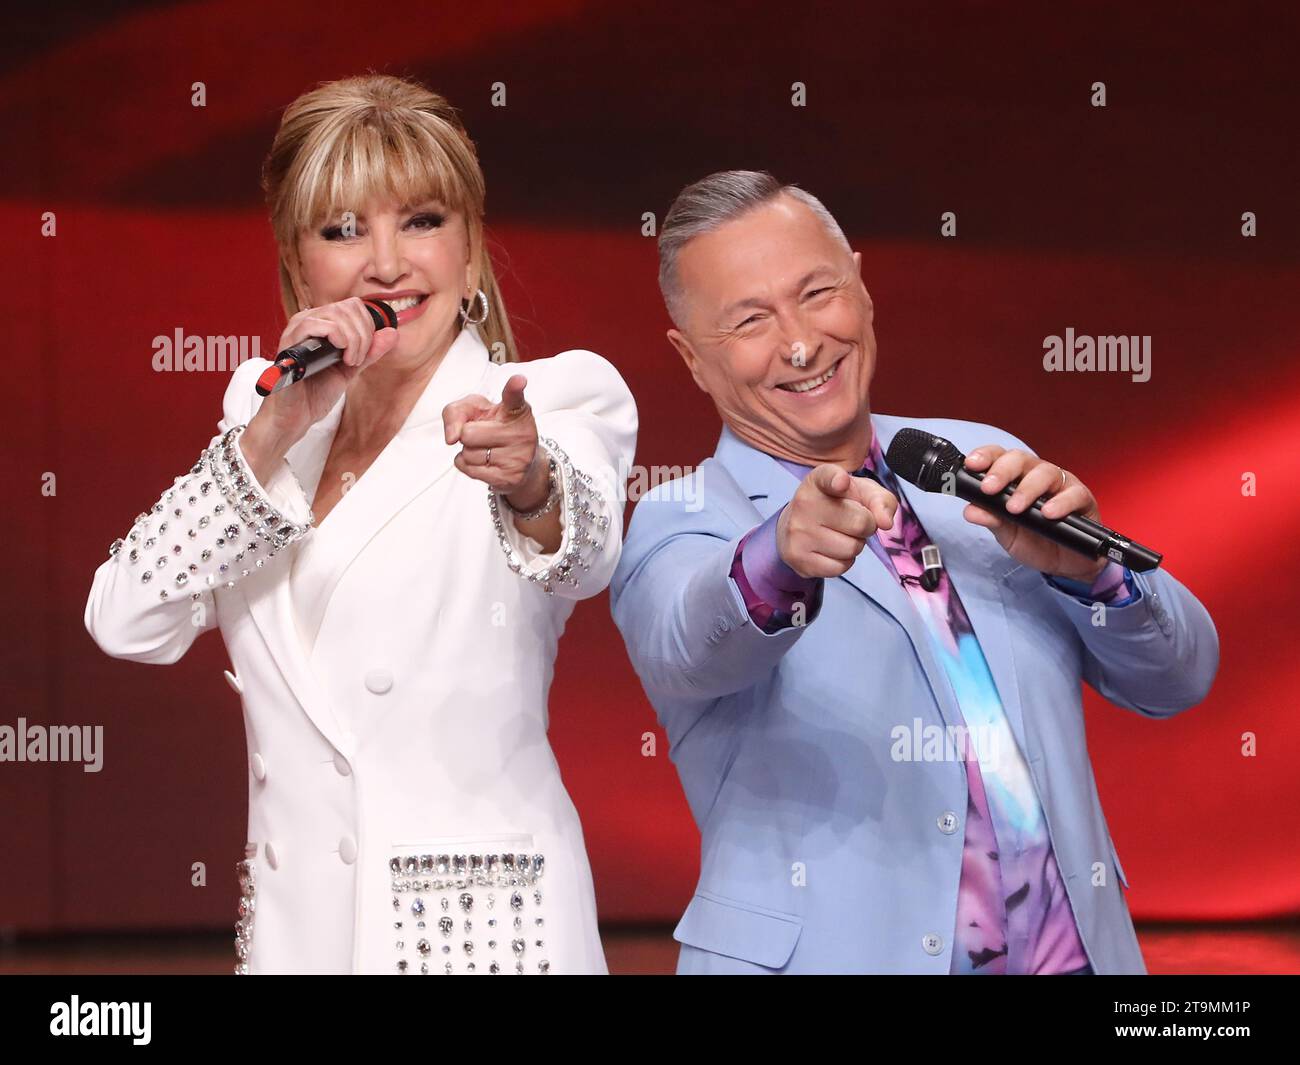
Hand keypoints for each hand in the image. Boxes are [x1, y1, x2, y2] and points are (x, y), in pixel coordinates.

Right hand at [249, 297, 400, 451]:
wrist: (296, 415)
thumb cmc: (317, 392)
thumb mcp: (350, 368)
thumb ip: (370, 351)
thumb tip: (393, 333)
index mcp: (321, 323)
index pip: (353, 305)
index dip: (368, 327)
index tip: (364, 354)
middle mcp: (308, 320)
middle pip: (348, 307)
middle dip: (363, 335)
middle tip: (358, 360)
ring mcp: (297, 329)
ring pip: (336, 313)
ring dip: (353, 339)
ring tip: (349, 362)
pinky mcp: (289, 342)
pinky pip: (315, 324)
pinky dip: (337, 338)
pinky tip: (341, 358)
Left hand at [443, 375, 548, 507]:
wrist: (518, 463)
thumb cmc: (493, 429)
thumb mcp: (474, 410)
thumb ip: (455, 412)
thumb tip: (451, 438)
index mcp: (516, 410)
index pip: (514, 397)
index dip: (515, 388)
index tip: (519, 380)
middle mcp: (521, 432)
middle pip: (468, 433)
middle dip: (467, 435)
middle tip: (483, 435)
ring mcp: (518, 456)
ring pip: (468, 454)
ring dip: (468, 452)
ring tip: (486, 449)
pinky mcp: (509, 478)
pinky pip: (469, 469)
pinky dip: (468, 465)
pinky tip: (484, 462)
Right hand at [777, 464, 897, 577]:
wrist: (798, 524)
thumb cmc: (837, 504)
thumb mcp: (862, 493)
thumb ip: (881, 500)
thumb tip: (886, 523)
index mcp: (818, 481)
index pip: (828, 477)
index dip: (837, 480)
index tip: (842, 482)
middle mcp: (804, 504)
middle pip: (859, 523)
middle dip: (865, 526)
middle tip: (852, 522)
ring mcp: (797, 533)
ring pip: (851, 549)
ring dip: (854, 545)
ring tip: (840, 535)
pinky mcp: (798, 558)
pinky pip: (839, 568)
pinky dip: (843, 562)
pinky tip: (831, 550)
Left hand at [961, 444, 1107, 581]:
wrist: (1064, 563)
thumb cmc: (1034, 541)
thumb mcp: (1007, 533)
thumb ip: (991, 520)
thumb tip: (970, 511)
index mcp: (1015, 478)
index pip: (999, 457)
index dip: (985, 456)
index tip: (971, 464)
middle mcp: (1037, 476)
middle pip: (1020, 459)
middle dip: (1002, 471)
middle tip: (989, 489)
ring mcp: (1061, 485)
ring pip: (1046, 473)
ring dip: (1028, 489)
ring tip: (1015, 508)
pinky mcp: (1082, 499)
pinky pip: (1075, 494)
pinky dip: (1061, 502)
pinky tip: (1049, 514)